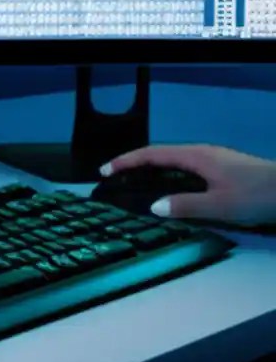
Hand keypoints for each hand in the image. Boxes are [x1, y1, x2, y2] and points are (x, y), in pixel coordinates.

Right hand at [102, 144, 275, 225]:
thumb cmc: (256, 195)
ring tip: (137, 186)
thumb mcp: (219, 205)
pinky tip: (171, 191)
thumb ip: (184, 205)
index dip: (126, 161)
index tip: (105, 171)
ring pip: (174, 162)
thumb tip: (153, 207)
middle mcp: (202, 153)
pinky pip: (186, 169)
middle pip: (160, 155)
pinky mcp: (223, 169)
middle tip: (116, 179)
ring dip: (152, 171)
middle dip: (135, 165)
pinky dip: (169, 177)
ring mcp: (214, 160)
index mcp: (196, 157)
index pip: (151, 154)